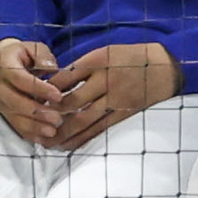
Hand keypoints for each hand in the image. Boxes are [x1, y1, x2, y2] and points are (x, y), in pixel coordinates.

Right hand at [0, 38, 62, 144]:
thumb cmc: (20, 55)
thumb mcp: (31, 47)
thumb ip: (42, 55)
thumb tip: (51, 67)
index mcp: (5, 66)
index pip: (20, 79)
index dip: (39, 88)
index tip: (58, 96)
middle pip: (15, 102)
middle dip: (37, 112)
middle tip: (58, 118)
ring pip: (14, 117)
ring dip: (34, 126)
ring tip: (53, 131)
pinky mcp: (3, 112)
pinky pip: (14, 126)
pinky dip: (29, 134)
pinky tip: (44, 138)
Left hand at [46, 42, 182, 152]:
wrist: (163, 68)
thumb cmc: (129, 58)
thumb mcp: (104, 53)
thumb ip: (81, 68)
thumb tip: (54, 84)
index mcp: (98, 61)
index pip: (65, 78)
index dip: (47, 91)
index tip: (34, 100)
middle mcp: (105, 81)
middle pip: (71, 102)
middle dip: (50, 115)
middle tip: (34, 125)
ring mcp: (115, 100)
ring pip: (83, 120)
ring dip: (63, 133)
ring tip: (47, 142)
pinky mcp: (123, 115)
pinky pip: (99, 130)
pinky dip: (82, 139)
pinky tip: (69, 145)